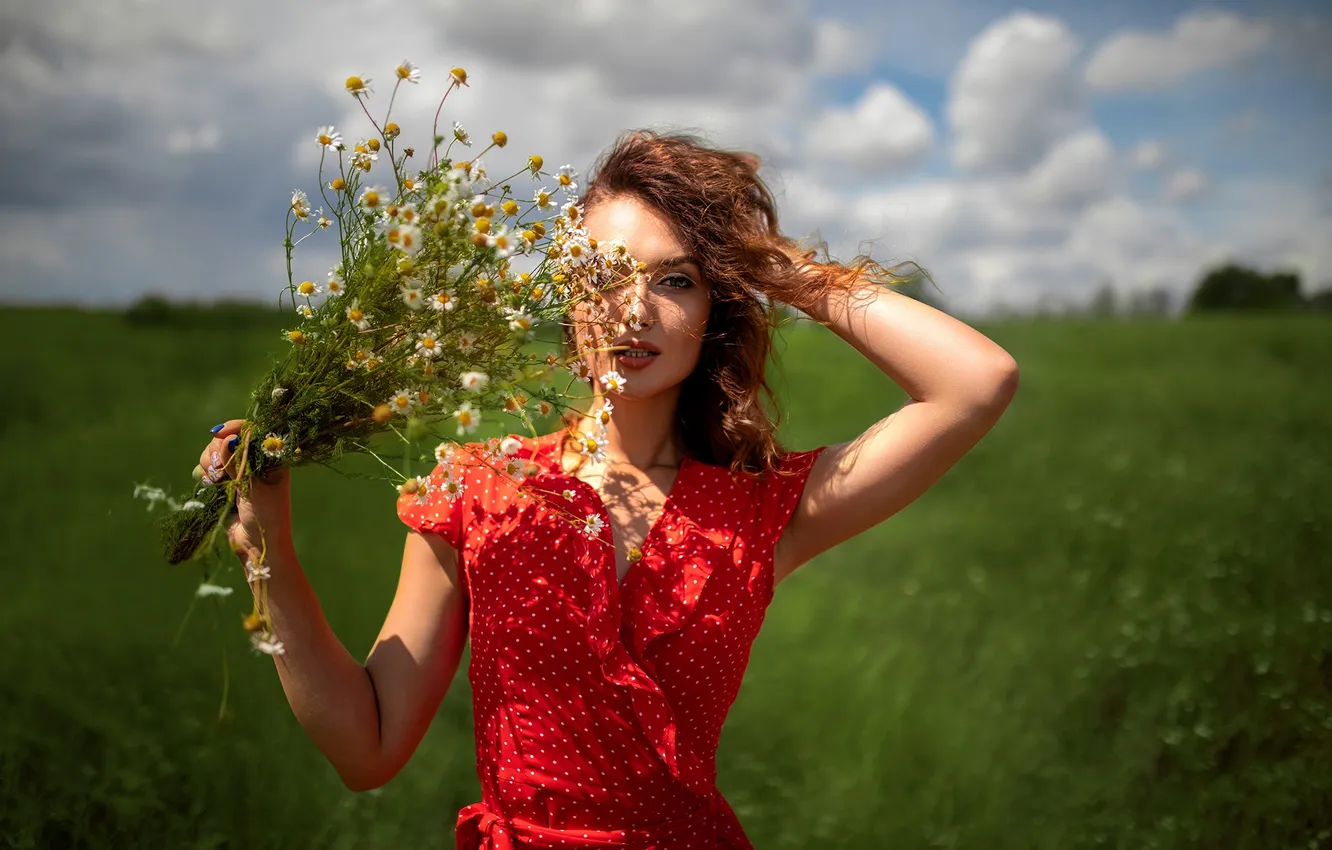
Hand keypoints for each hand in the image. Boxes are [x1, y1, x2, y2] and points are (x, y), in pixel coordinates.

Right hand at [198, 420, 292, 561]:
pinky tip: (210, 485)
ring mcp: (238, 472)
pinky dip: (204, 473)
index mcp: (271, 458)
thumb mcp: (254, 488)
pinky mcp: (224, 484)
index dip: (234, 428)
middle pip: (227, 439)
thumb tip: (227, 439)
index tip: (220, 433)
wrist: (258, 546)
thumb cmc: (266, 517)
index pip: (251, 430)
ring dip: (209, 463)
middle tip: (218, 471)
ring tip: (215, 481)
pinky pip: (207, 469)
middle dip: (216, 450)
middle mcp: (254, 462)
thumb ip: (239, 464)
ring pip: (214, 453)